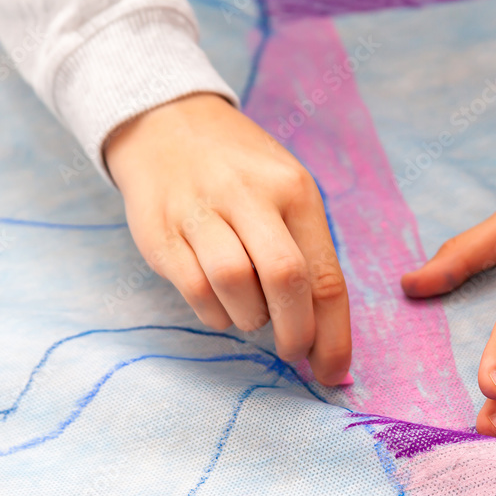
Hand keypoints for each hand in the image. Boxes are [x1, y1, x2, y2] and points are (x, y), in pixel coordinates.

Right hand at [105, 93, 351, 384]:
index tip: (334, 373)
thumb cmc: (239, 173)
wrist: (164, 123)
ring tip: (252, 313)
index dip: (333, 335)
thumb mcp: (284, 192)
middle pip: (286, 280)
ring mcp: (202, 212)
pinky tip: (220, 303)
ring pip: (236, 286)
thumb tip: (323, 334)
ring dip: (250, 320)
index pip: (325, 275)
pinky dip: (215, 313)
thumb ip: (306, 254)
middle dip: (295, 333)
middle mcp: (250, 196)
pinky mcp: (162, 232)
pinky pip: (195, 291)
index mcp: (295, 191)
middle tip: (293, 352)